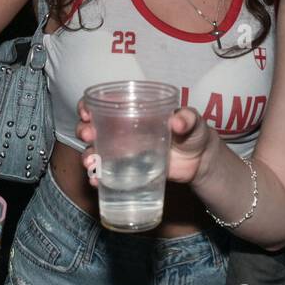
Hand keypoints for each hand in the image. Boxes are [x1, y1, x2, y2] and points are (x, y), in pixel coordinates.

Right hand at [76, 101, 214, 185]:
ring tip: (91, 162)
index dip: (88, 106)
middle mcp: (123, 131)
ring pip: (95, 151)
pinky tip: (97, 181)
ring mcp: (123, 152)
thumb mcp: (193, 121)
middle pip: (92, 127)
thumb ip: (187, 118)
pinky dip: (97, 177)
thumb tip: (177, 121)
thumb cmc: (194, 133)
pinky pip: (106, 174)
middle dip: (84, 130)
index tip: (86, 112)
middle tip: (88, 135)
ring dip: (87, 155)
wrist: (200, 162)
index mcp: (134, 112)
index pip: (103, 104)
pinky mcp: (127, 172)